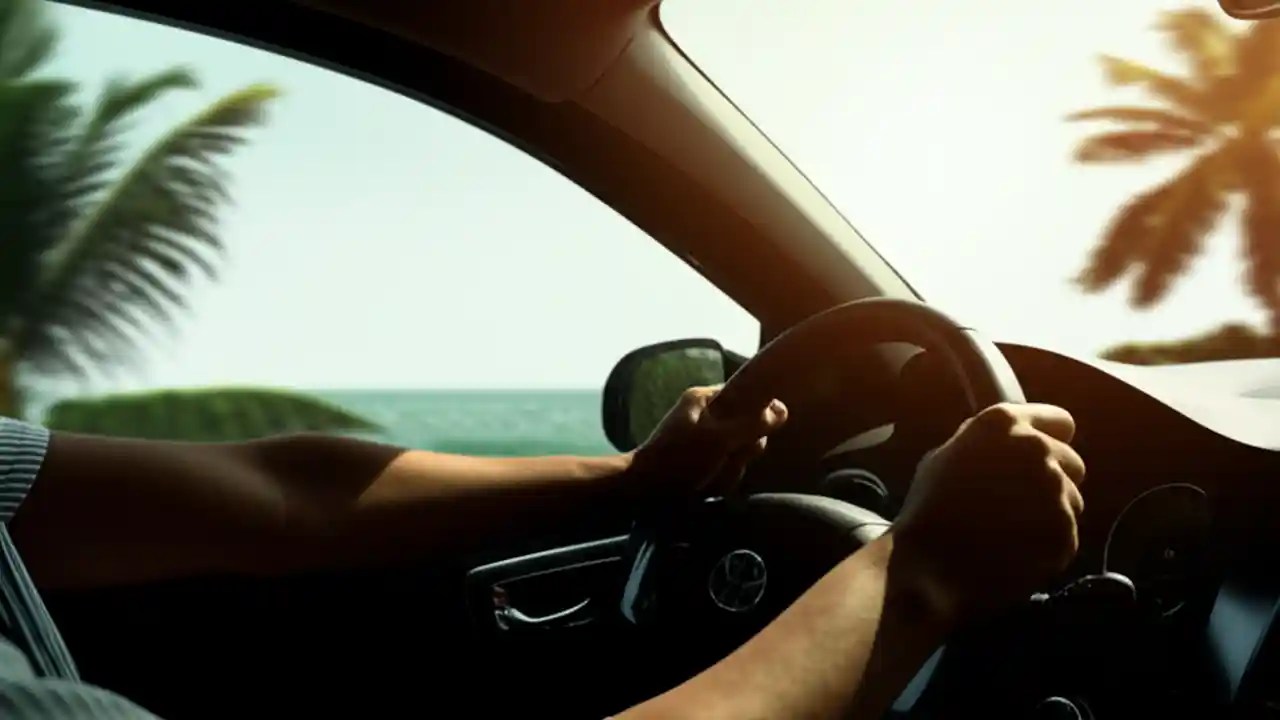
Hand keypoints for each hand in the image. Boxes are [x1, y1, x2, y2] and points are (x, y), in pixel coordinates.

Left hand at [626, 385, 788, 501]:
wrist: (642, 492)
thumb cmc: (678, 460)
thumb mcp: (719, 439)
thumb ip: (752, 423)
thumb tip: (782, 408)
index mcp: (704, 400)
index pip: (748, 399)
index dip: (754, 419)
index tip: (746, 436)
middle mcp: (705, 416)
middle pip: (747, 430)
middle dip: (741, 452)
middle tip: (721, 460)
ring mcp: (703, 441)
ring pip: (738, 454)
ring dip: (730, 470)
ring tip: (709, 477)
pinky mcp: (700, 462)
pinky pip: (726, 470)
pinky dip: (720, 481)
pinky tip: (706, 487)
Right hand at [892, 402, 1085, 619]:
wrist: (929, 564)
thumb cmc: (928, 508)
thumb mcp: (944, 456)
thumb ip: (984, 443)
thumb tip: (1006, 445)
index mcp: (1004, 424)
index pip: (1060, 421)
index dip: (1050, 440)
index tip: (1037, 458)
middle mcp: (1037, 450)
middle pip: (1072, 462)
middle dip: (1053, 479)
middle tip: (1019, 501)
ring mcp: (1056, 492)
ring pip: (1071, 501)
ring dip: (1051, 514)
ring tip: (1012, 531)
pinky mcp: (1065, 532)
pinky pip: (1066, 536)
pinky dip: (1047, 545)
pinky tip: (1016, 551)